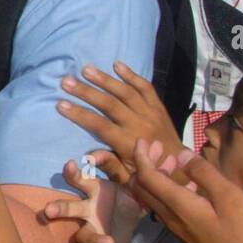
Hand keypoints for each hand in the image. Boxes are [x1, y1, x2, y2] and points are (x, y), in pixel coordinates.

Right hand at [42, 152, 144, 242]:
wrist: (128, 223)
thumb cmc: (126, 196)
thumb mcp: (139, 181)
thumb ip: (147, 166)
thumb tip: (156, 144)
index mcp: (95, 189)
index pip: (83, 177)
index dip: (78, 170)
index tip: (80, 161)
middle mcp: (88, 208)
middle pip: (69, 207)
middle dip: (59, 208)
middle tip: (49, 211)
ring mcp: (91, 228)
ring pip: (82, 236)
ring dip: (93, 238)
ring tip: (108, 240)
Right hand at [56, 61, 183, 174]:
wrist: (181, 169)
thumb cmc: (148, 173)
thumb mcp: (127, 178)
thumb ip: (109, 165)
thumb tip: (87, 156)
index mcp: (129, 143)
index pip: (100, 125)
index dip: (80, 115)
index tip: (61, 104)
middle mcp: (140, 124)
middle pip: (110, 104)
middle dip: (86, 92)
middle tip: (66, 81)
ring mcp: (151, 113)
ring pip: (126, 92)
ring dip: (105, 79)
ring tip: (86, 69)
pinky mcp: (158, 107)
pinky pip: (146, 88)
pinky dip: (132, 75)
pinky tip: (117, 65)